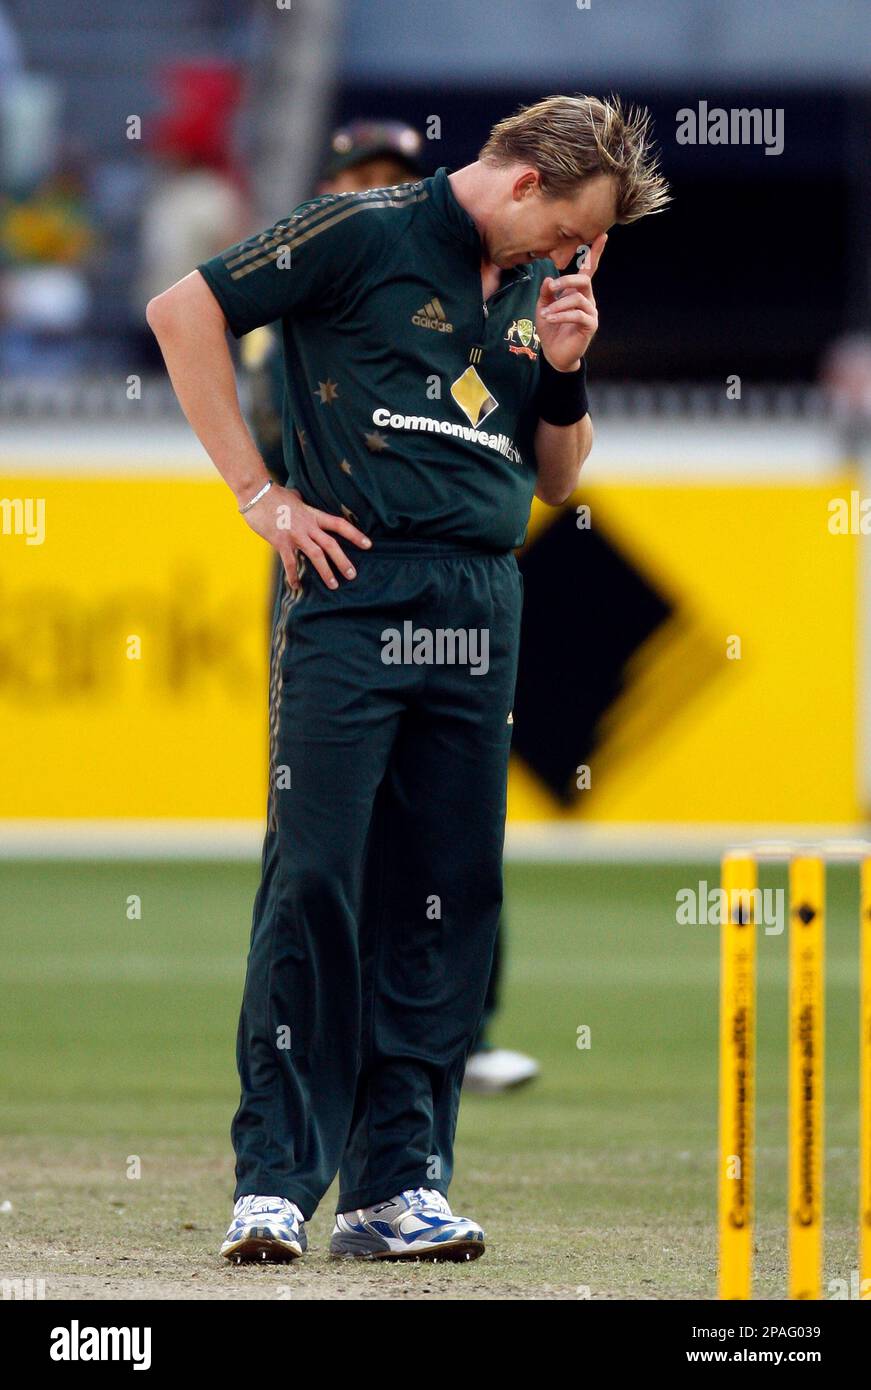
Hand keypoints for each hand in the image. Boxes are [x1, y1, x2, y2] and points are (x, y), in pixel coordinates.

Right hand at [242, 483, 370, 590]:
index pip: (340, 525)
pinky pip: (290, 562)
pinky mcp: (281, 541)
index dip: (355, 535)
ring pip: (316, 555)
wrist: (256, 493)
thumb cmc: (273, 494)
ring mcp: (295, 534)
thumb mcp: (294, 496)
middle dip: (343, 561)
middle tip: (352, 575)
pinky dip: (293, 575)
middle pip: (331, 545)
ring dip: (326, 572)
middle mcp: (308, 526)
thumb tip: (300, 497)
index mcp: (313, 515)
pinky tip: (296, 586)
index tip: (368, 545)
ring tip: (333, 585)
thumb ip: (300, 501)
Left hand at [536, 231, 606, 370]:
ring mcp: (591, 313)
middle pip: (583, 280)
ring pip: (577, 299)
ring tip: (545, 314)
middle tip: (551, 287)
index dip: (595, 253)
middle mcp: (588, 300)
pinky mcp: (590, 326)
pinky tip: (550, 319)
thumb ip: (546, 293)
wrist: (554, 354)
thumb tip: (549, 279)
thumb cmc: (550, 329)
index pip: (589, 270)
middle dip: (566, 280)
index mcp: (578, 292)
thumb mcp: (544, 307)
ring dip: (558, 305)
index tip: (603, 235)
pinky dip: (561, 315)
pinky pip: (577, 315)